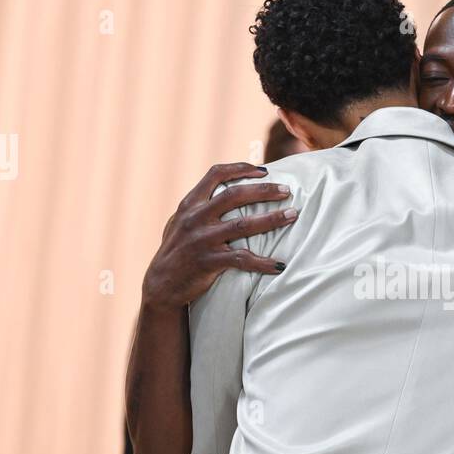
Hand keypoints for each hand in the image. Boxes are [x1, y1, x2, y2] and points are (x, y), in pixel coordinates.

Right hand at [141, 162, 295, 309]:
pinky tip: (279, 265)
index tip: (264, 171)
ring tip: (292, 215)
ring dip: (271, 219)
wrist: (161, 285)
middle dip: (264, 190)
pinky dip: (263, 263)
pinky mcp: (208, 262)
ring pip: (243, 225)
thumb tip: (228, 190)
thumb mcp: (181, 222)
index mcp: (190, 204)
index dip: (241, 168)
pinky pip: (241, 260)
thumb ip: (200, 207)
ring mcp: (201, 240)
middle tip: (287, 190)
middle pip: (234, 195)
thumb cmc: (177, 251)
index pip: (215, 174)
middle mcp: (195, 218)